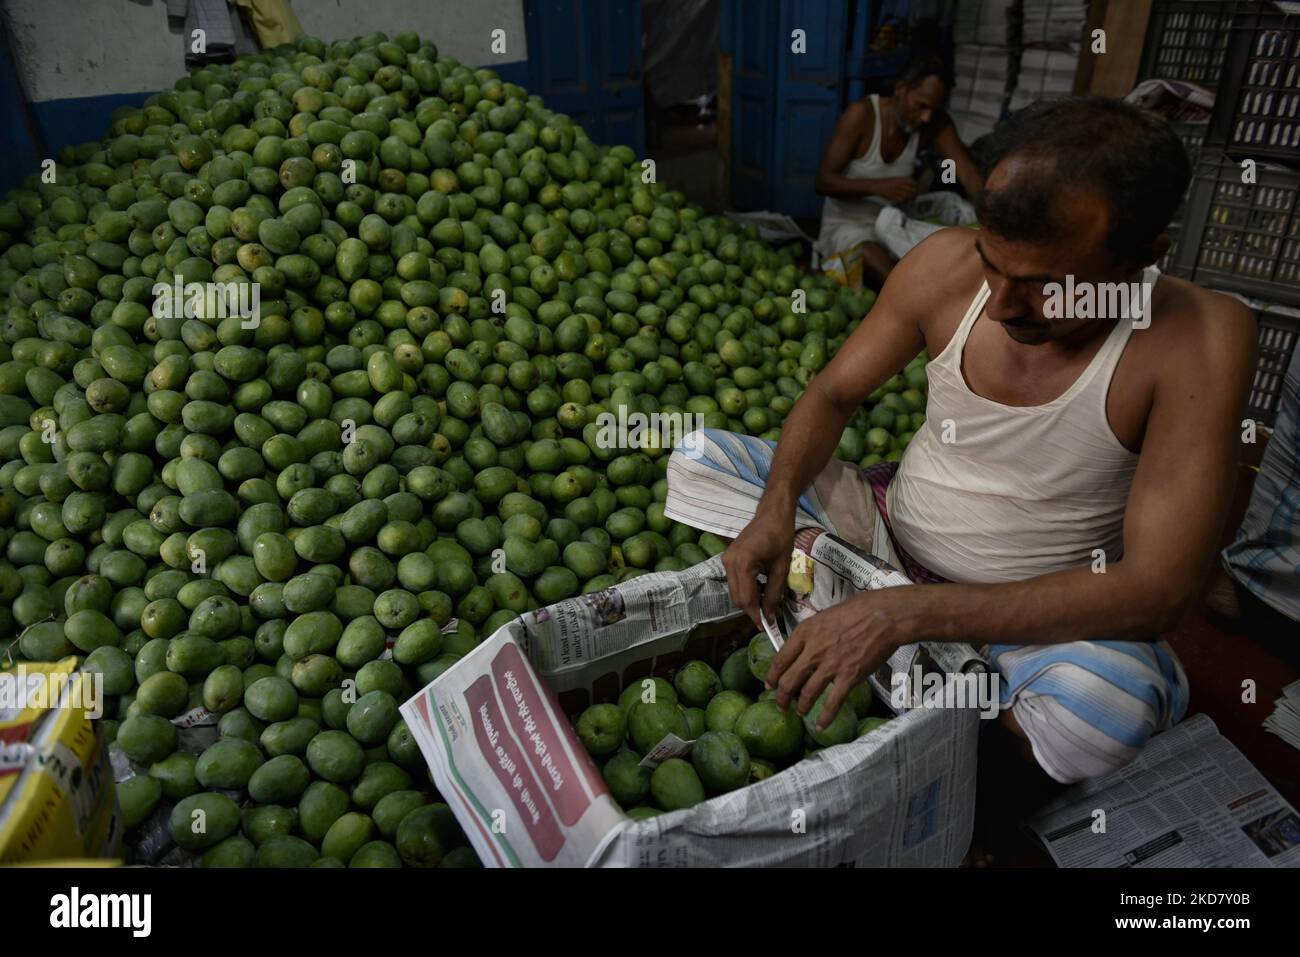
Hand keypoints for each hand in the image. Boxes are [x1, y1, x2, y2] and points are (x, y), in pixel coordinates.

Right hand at [721, 503, 795, 629]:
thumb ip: (774, 593)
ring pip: (735, 591)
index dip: (756, 616)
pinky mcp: (728, 559)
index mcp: (743, 563)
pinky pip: (735, 582)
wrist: (772, 514)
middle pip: (738, 597)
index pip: (746, 598)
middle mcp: (729, 563)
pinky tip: (761, 588)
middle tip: (769, 618)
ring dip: (749, 600)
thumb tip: (771, 616)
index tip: (766, 628)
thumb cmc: (781, 536)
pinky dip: (746, 590)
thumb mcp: (782, 567)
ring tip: (767, 603)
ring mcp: (726, 560)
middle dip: (752, 610)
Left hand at [767, 589, 909, 727]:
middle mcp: (814, 651)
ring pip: (807, 693)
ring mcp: (831, 665)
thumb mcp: (824, 617)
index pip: (780, 659)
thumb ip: (811, 634)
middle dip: (782, 697)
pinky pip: (833, 702)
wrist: (884, 616)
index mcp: (805, 633)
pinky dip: (825, 717)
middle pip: (789, 680)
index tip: (769, 685)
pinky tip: (821, 725)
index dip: (772, 676)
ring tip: (800, 712)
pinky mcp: (849, 676)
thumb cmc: (857, 611)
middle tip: (781, 705)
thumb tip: (803, 648)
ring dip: (801, 706)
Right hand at [876, 177, 920, 204]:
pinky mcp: (894, 197)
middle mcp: (900, 185)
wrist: (879, 186)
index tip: (919, 189)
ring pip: (908, 196)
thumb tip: (914, 185)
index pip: (914, 183)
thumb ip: (905, 181)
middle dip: (915, 194)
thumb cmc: (888, 183)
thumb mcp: (897, 179)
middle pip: (912, 190)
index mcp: (902, 180)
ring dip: (910, 198)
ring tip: (911, 199)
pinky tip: (904, 201)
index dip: (918, 187)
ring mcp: (897, 191)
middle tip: (916, 196)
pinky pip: (902, 200)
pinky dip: (904, 201)